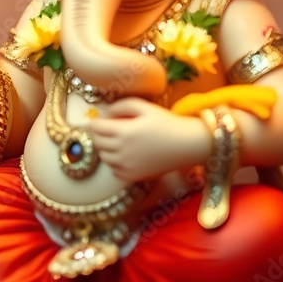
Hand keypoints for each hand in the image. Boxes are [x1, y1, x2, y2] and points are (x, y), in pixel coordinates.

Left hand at [89, 98, 210, 183]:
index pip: (96, 128)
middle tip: (108, 129)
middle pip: (97, 143)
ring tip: (117, 141)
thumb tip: (107, 113)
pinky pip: (114, 171)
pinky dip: (114, 163)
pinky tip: (124, 155)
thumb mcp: (144, 107)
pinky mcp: (136, 176)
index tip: (102, 119)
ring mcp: (128, 166)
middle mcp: (123, 150)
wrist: (187, 144)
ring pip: (104, 158)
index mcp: (124, 132)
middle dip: (98, 134)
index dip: (96, 121)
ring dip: (105, 148)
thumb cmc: (166, 123)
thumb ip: (121, 105)